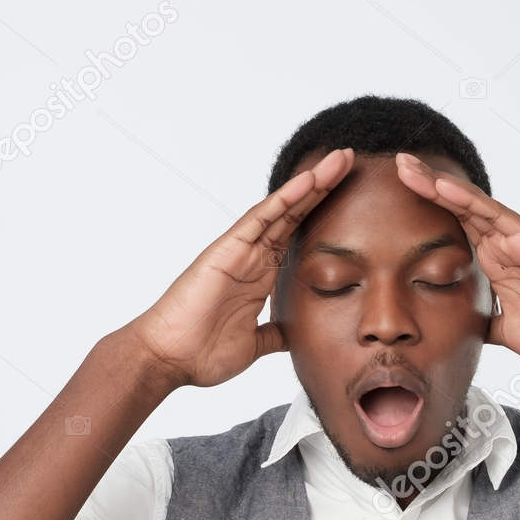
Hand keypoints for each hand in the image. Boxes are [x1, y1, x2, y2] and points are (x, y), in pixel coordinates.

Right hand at [128, 148, 356, 388]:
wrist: (170, 360)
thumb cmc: (202, 352)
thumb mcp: (254, 344)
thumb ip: (274, 334)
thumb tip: (292, 335)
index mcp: (260, 277)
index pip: (296, 235)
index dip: (320, 213)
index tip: (348, 193)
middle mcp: (252, 258)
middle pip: (293, 214)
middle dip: (322, 187)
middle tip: (348, 159)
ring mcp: (239, 251)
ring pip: (280, 209)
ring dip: (309, 184)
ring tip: (337, 160)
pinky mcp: (226, 251)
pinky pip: (259, 220)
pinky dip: (283, 200)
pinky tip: (307, 182)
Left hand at [392, 152, 519, 370]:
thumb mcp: (501, 330)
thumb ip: (480, 323)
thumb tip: (459, 331)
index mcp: (493, 260)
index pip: (454, 225)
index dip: (428, 207)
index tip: (398, 192)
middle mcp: (502, 243)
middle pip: (458, 206)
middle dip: (427, 184)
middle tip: (398, 163)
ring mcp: (516, 238)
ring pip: (471, 203)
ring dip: (439, 184)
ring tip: (409, 166)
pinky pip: (494, 215)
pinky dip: (468, 200)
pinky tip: (442, 186)